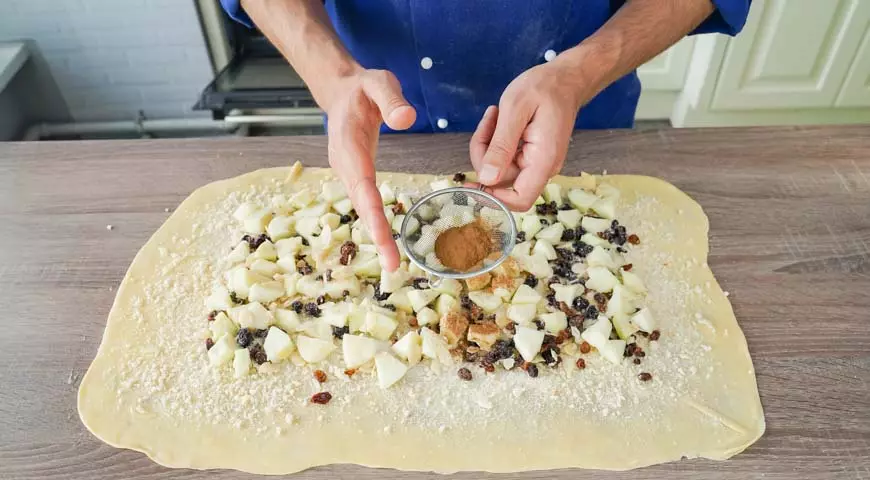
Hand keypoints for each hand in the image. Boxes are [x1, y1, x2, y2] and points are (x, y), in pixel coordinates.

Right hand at [325, 68, 415, 271]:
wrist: (342, 90)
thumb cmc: (364, 87)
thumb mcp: (379, 82)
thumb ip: (392, 99)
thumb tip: (407, 119)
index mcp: (348, 143)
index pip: (362, 182)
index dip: (371, 210)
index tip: (382, 236)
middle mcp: (344, 163)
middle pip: (359, 203)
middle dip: (375, 234)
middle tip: (392, 264)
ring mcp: (347, 171)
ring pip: (360, 207)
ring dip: (375, 234)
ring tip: (392, 263)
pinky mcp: (354, 175)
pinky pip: (364, 202)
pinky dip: (375, 223)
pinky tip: (387, 241)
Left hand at [470, 60, 588, 210]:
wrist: (565, 79)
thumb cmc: (544, 88)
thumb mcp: (515, 110)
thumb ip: (501, 146)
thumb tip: (487, 178)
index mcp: (543, 161)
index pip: (520, 199)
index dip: (494, 198)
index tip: (471, 181)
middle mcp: (542, 168)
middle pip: (502, 182)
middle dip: (484, 156)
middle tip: (487, 123)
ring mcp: (536, 163)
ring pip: (499, 169)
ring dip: (487, 146)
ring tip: (494, 116)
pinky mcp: (529, 156)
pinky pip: (504, 159)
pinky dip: (494, 142)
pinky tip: (498, 120)